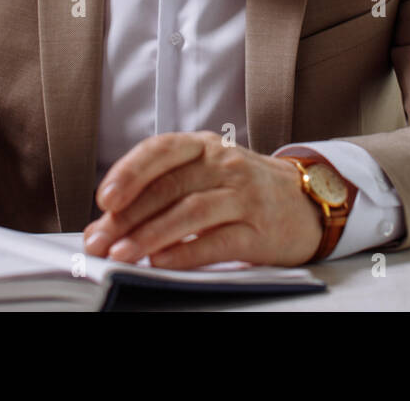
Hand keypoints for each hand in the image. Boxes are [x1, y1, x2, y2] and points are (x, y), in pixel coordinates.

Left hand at [82, 131, 323, 267]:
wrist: (309, 202)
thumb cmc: (245, 189)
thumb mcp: (206, 175)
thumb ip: (161, 192)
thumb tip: (106, 225)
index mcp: (205, 147)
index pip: (161, 151)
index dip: (129, 173)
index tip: (104, 200)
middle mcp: (225, 165)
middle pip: (169, 186)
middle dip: (128, 217)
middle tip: (100, 241)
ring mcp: (245, 196)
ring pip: (190, 211)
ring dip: (151, 235)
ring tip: (122, 255)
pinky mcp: (260, 230)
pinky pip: (218, 241)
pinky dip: (186, 253)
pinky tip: (162, 262)